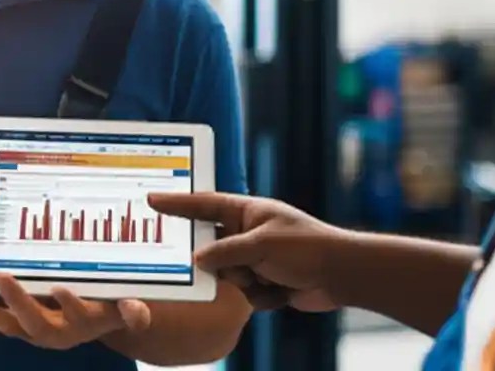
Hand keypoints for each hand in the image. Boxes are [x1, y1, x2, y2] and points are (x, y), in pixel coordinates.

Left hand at [0, 274, 150, 349]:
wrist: (97, 322)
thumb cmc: (110, 307)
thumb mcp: (124, 308)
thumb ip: (131, 311)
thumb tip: (139, 312)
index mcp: (84, 324)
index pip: (77, 316)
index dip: (69, 304)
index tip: (59, 287)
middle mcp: (57, 332)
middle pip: (35, 321)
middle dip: (18, 300)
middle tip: (2, 276)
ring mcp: (35, 330)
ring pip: (9, 325)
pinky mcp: (19, 324)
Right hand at [148, 192, 347, 312]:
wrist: (342, 276)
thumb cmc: (306, 247)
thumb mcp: (260, 245)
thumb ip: (225, 252)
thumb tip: (197, 260)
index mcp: (247, 212)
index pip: (204, 204)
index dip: (177, 203)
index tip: (152, 199)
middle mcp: (248, 233)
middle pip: (213, 247)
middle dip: (219, 261)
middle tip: (216, 264)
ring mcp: (256, 259)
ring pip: (227, 274)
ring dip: (245, 281)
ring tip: (267, 278)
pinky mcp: (265, 282)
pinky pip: (245, 293)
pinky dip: (261, 295)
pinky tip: (282, 290)